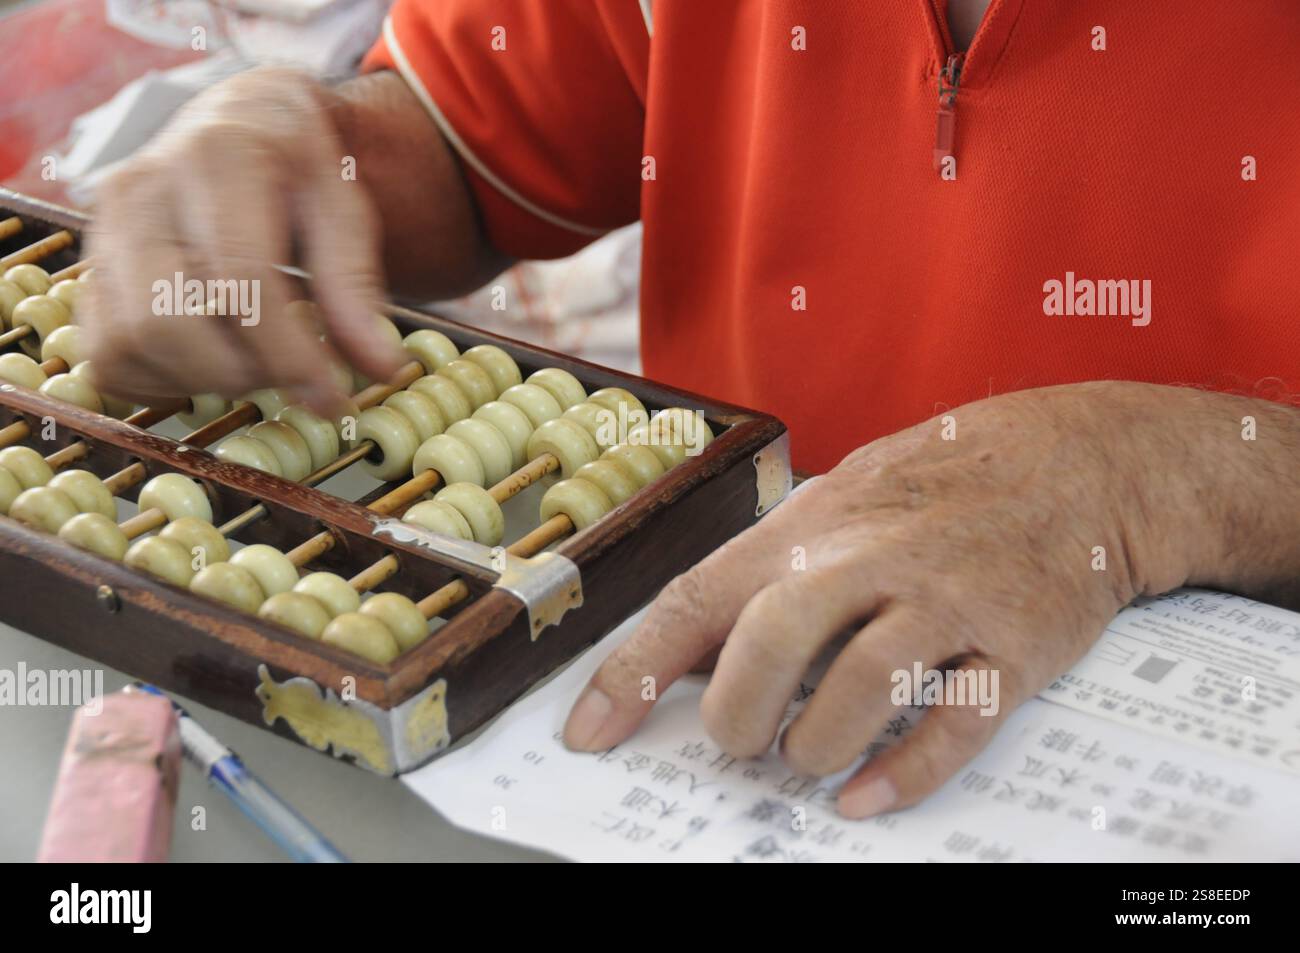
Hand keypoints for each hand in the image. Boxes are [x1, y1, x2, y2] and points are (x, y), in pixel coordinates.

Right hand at [81, 67, 403, 409]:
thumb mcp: (343, 206)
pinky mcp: (89, 273)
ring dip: (202, 381)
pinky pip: (107, 357)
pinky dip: (162, 382)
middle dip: (241, 371)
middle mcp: (139, 190)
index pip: (241, 276)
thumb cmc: (297, 170)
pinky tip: (212, 364)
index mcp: (216, 158)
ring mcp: (101, 232)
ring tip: (257, 362)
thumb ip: (356, 285)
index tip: (333, 398)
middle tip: (291, 372)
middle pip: (167, 320)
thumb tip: (383, 368)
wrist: (236, 123)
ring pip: (128, 344)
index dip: (289, 353)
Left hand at [564, 381, 1254, 817]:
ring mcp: (946, 598)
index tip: (589, 733)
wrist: (1078, 460)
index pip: (700, 598)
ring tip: (804, 759)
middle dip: (736, 711)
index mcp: (813, 524)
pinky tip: (866, 797)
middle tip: (736, 743)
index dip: (635, 671)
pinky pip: (956, 720)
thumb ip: (771, 570)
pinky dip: (906, 772)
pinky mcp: (1015, 643)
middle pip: (774, 637)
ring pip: (862, 682)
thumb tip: (693, 652)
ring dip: (815, 742)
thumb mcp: (840, 500)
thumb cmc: (940, 484)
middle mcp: (872, 557)